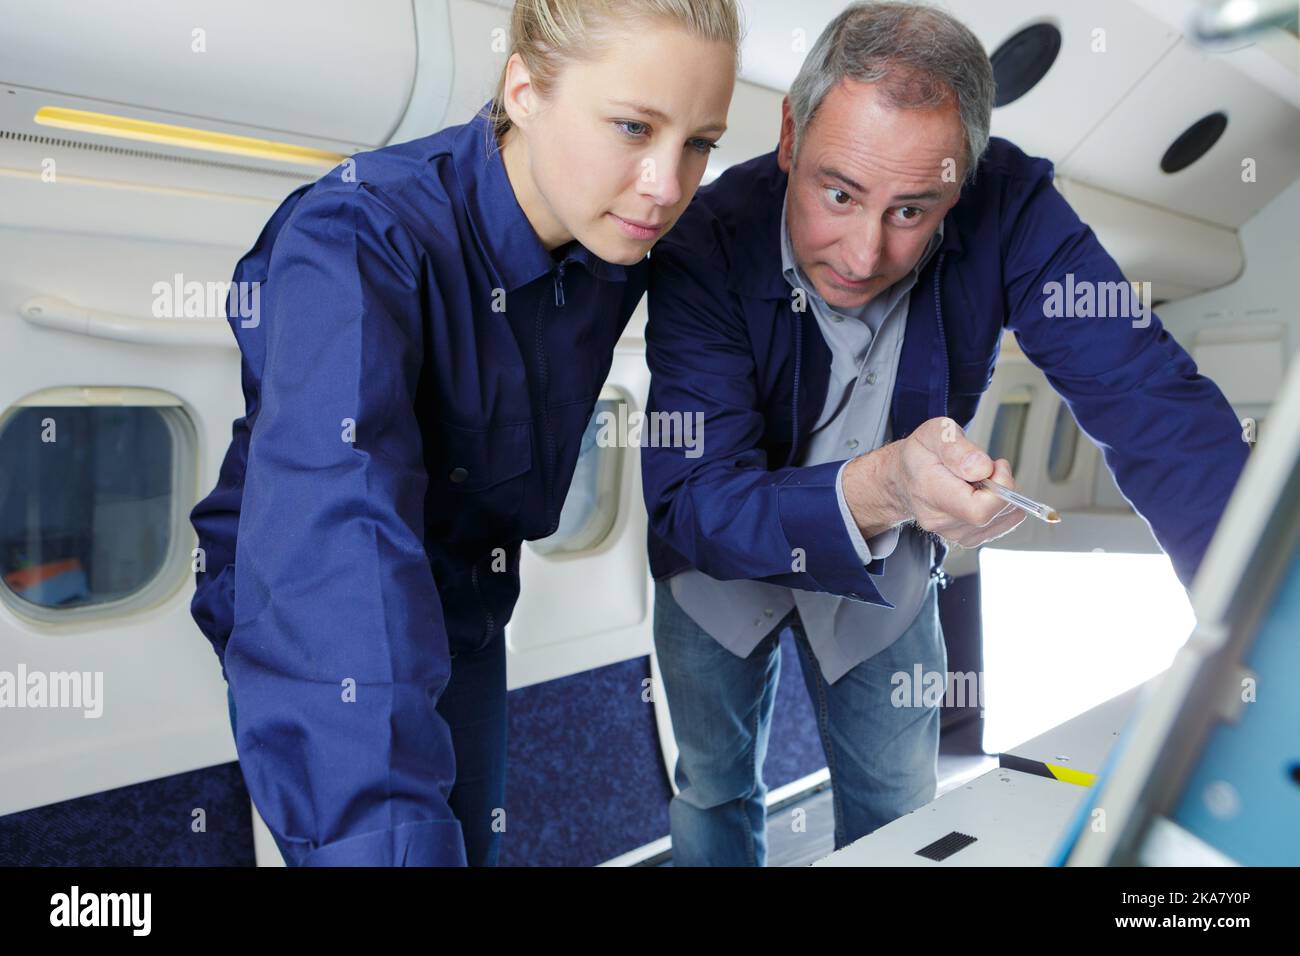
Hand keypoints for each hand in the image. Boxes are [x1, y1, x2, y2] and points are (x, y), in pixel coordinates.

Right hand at [843, 417, 1025, 547]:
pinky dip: (1000, 508)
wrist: (902, 478)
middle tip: (989, 467)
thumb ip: (957, 448)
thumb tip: (982, 468)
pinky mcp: (964, 538)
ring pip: (998, 520)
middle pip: (991, 514)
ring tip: (981, 479)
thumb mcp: (934, 433)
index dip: (999, 488)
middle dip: (1001, 487)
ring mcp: (951, 533)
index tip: (995, 466)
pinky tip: (985, 493)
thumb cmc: (920, 454)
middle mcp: (938, 519)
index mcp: (929, 492)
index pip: (978, 510)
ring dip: (1001, 496)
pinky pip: (999, 526)